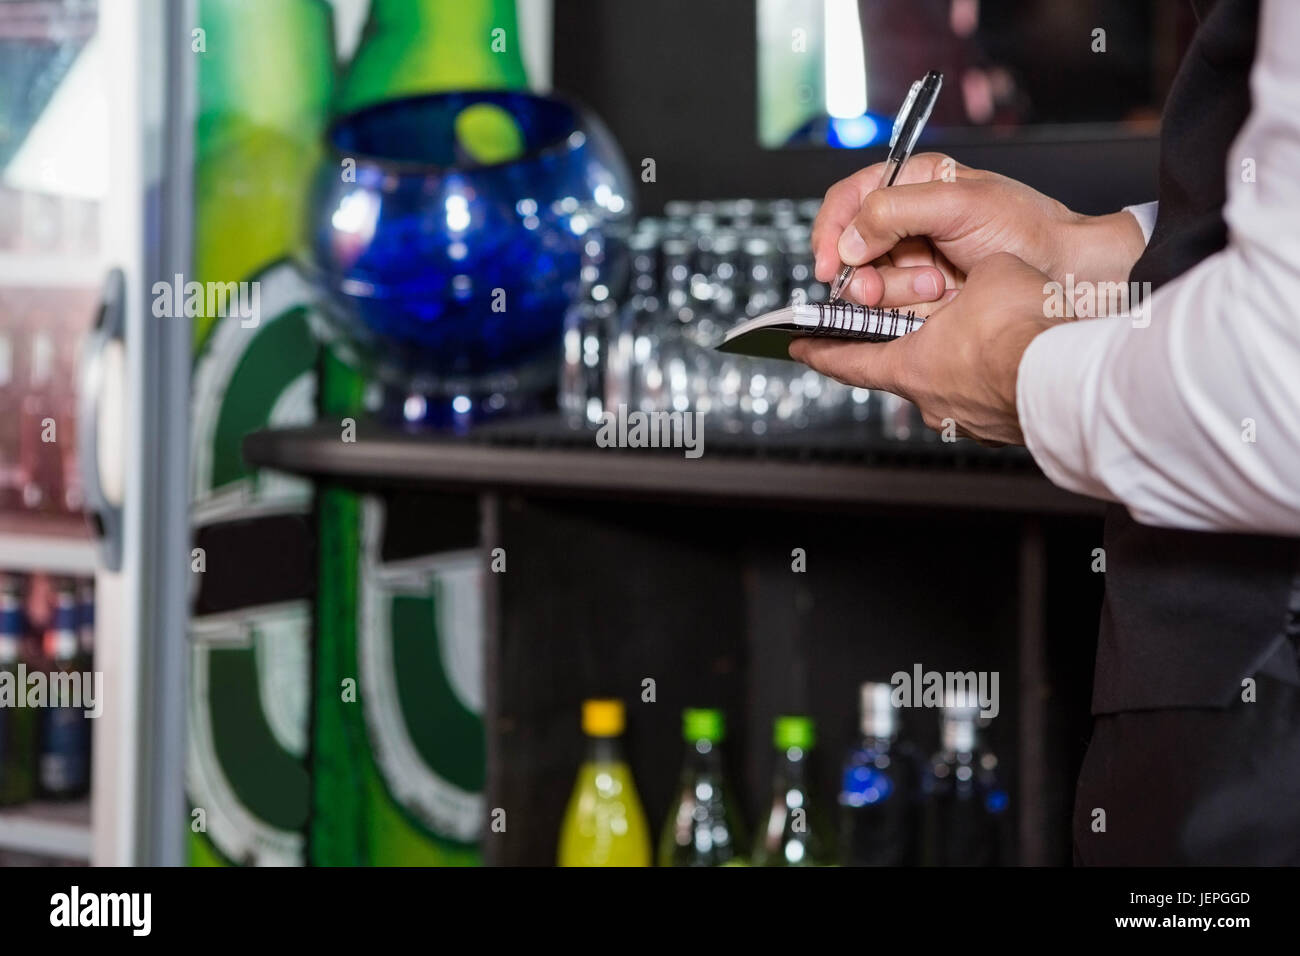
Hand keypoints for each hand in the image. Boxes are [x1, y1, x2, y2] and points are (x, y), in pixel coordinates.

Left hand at [789, 252, 1057, 445]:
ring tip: (978, 338)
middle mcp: (931, 402)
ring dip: (954, 363)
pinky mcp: (1002, 430)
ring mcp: (967, 422)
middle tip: (909, 325)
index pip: (846, 360)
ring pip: (948, 386)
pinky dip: (989, 380)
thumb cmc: (1022, 330)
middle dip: (905, 345)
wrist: (1072, 378)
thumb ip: (969, 272)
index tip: (797, 347)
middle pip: (901, 370)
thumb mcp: (988, 273)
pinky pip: (985, 400)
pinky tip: (1013, 361)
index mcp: (910, 366)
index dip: (819, 349)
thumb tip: (979, 276)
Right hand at [812, 153, 1145, 307]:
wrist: (1069, 274)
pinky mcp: (923, 296)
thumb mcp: (961, 204)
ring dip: (893, 292)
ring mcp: (913, 261)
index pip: (848, 200)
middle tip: (873, 291)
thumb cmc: (1030, 229)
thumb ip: (896, 211)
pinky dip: (907, 310)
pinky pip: (890, 308)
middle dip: (863, 273)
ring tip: (934, 288)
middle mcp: (907, 222)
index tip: (828, 263)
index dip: (830, 231)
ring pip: (868, 284)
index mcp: (912, 183)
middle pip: (850, 250)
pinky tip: (936, 303)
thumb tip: (848, 238)